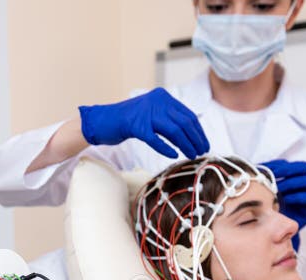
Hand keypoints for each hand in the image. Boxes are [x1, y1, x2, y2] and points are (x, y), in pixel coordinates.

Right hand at [79, 88, 209, 159]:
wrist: (102, 120)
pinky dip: (165, 148)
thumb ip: (168, 119)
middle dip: (195, 139)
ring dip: (185, 145)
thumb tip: (190, 134)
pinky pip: (155, 139)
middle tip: (201, 151)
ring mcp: (145, 113)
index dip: (198, 131)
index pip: (187, 114)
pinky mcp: (135, 126)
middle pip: (183, 122)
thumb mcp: (151, 114)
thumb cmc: (127, 120)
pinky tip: (173, 155)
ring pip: (173, 130)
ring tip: (191, 155)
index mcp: (162, 97)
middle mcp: (156, 102)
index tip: (204, 143)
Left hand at [262, 159, 305, 251]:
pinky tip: (284, 199)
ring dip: (291, 183)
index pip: (294, 164)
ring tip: (276, 188)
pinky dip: (297, 197)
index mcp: (297, 177)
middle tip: (273, 175)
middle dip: (288, 170)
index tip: (267, 168)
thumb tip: (254, 168)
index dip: (282, 164)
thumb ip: (264, 180)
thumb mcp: (266, 192)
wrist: (276, 231)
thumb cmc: (270, 209)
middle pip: (304, 168)